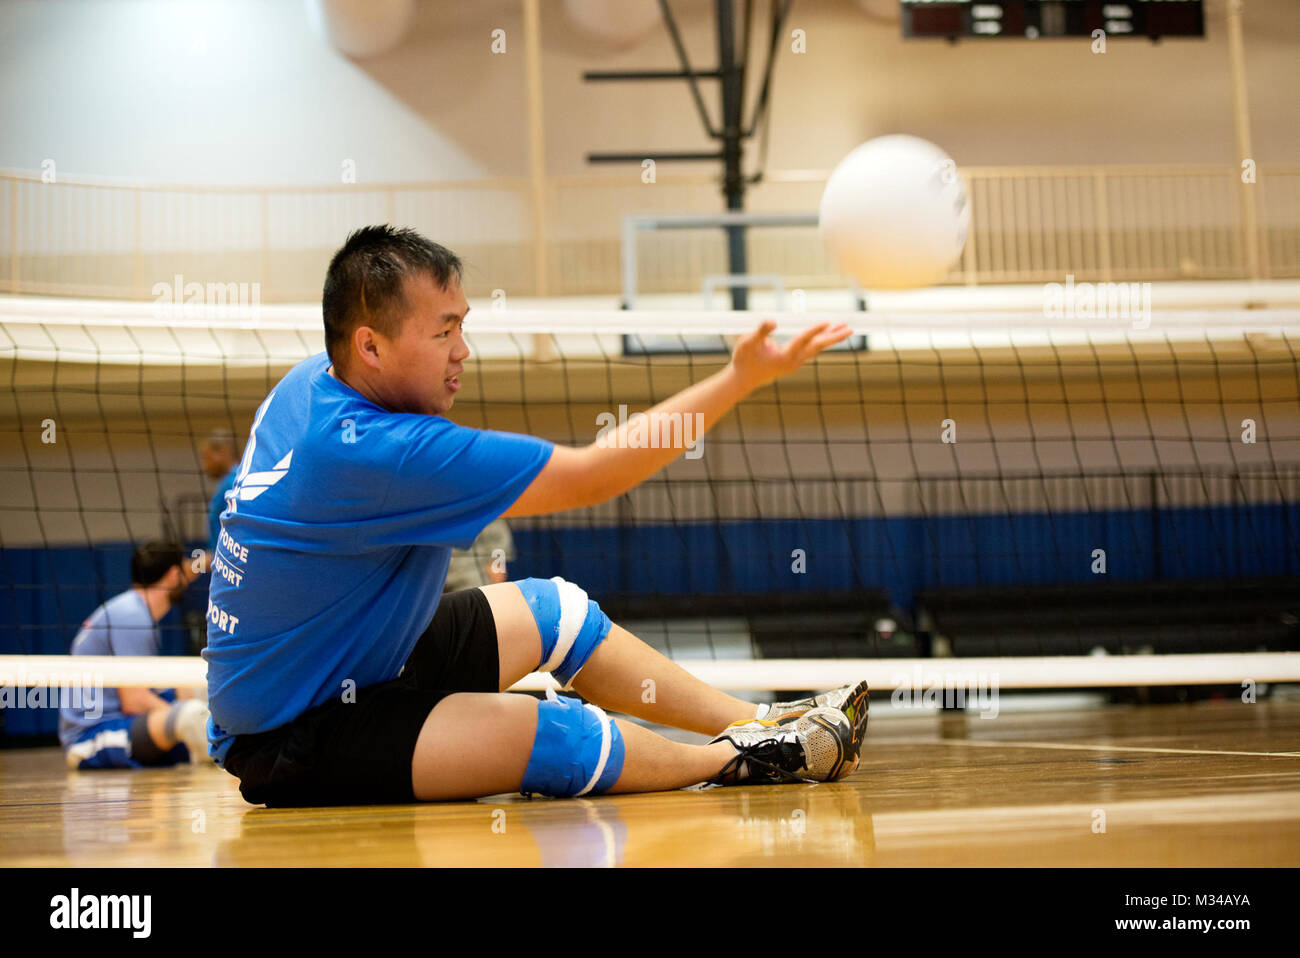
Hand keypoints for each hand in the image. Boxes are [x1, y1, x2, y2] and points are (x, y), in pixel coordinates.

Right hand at [728, 320, 853, 392]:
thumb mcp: (748, 343)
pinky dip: (821, 341)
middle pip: (818, 346)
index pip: (803, 340)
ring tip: (845, 326)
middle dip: (834, 337)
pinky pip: (812, 350)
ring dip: (831, 337)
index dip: (814, 330)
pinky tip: (828, 334)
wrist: (743, 379)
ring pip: (817, 348)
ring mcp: (795, 362)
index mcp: (784, 357)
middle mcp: (794, 361)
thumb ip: (761, 332)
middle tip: (850, 328)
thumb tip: (772, 321)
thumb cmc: (744, 361)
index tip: (827, 321)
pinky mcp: (793, 361)